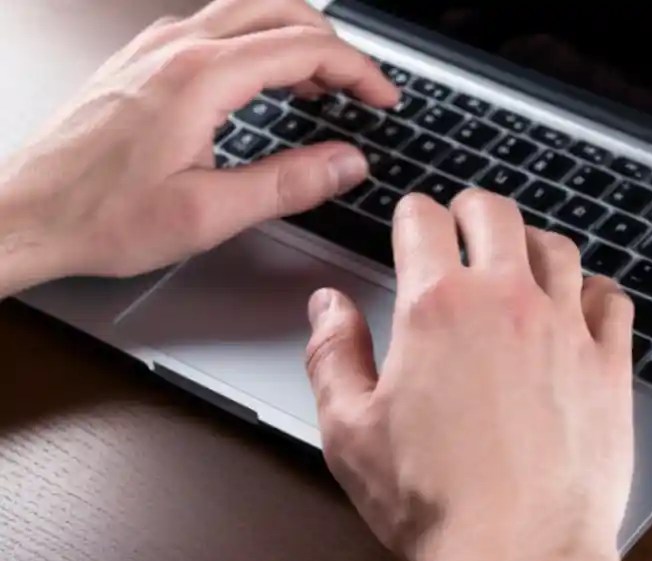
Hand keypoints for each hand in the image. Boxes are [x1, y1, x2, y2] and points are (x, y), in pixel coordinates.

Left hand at [0, 0, 397, 295]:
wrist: (25, 212)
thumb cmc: (99, 216)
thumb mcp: (209, 214)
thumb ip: (289, 183)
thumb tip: (348, 162)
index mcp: (199, 78)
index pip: (305, 48)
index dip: (359, 71)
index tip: (383, 98)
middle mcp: (177, 49)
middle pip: (281, 11)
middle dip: (335, 47)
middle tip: (363, 89)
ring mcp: (155, 48)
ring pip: (247, 10)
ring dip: (297, 37)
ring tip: (324, 82)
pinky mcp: (142, 60)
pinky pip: (216, 26)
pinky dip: (259, 41)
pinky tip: (264, 80)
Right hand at [304, 190, 634, 560]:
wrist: (518, 555)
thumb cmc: (434, 504)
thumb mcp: (349, 432)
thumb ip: (332, 356)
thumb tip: (328, 308)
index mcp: (436, 307)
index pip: (422, 221)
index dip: (411, 213)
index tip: (412, 221)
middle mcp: (507, 302)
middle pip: (497, 214)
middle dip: (473, 207)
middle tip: (465, 216)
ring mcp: (566, 330)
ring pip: (559, 249)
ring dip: (534, 243)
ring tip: (523, 255)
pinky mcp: (610, 366)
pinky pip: (612, 300)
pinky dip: (594, 290)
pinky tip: (583, 303)